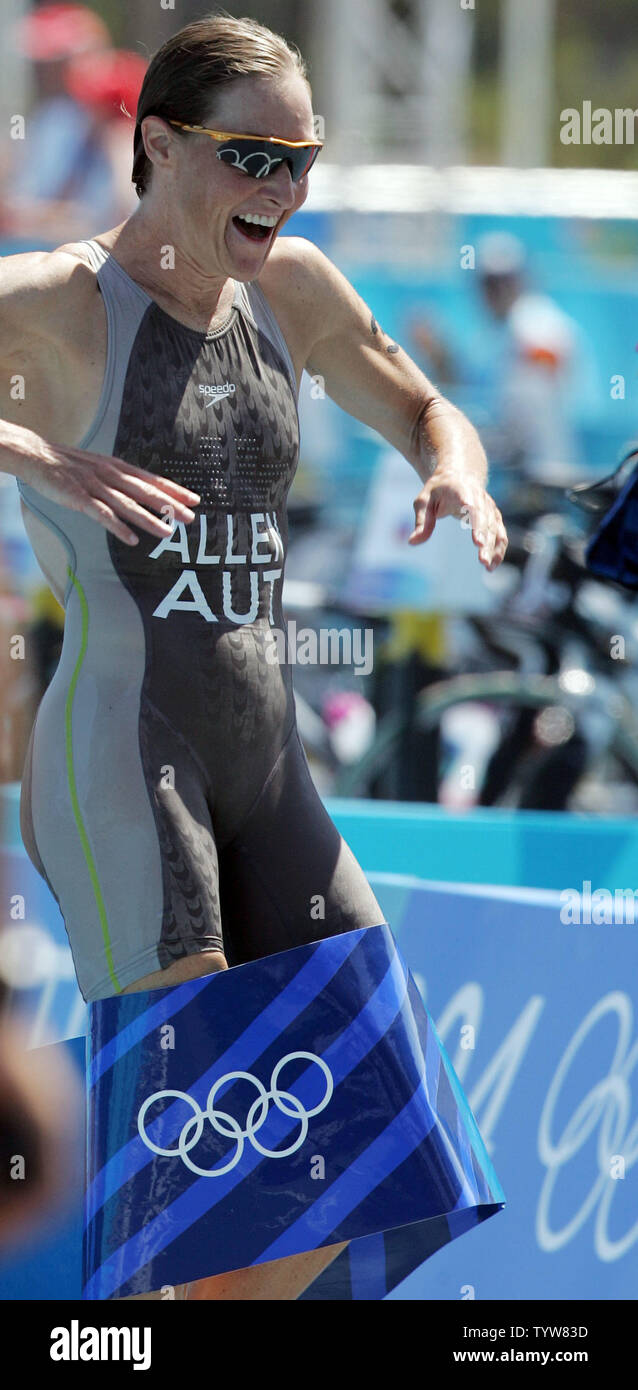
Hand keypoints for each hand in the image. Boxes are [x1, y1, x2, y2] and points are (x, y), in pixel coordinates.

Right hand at [4, 422, 199, 545]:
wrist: (37, 455)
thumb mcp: (100, 467)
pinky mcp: (78, 497)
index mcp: (118, 467)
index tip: (194, 500)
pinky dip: (118, 527)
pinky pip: (102, 514)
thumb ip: (120, 479)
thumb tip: (140, 492)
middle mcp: (111, 475)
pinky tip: (132, 539)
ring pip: (127, 505)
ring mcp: (95, 486)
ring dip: (149, 519)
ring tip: (168, 533)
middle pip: (145, 491)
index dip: (174, 489)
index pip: (152, 479)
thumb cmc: (69, 464)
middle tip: (190, 518)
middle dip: (170, 505)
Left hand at [408, 468, 507, 570]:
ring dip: (495, 548)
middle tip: (483, 561)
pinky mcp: (494, 517)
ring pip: (496, 529)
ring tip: (488, 567)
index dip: (477, 525)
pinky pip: (500, 534)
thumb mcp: (424, 501)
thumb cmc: (438, 490)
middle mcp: (481, 500)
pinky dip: (499, 549)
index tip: (477, 542)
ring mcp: (490, 508)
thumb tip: (412, 542)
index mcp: (463, 492)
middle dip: (487, 543)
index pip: (473, 509)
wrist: (458, 475)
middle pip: (487, 523)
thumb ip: (421, 521)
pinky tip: (492, 565)